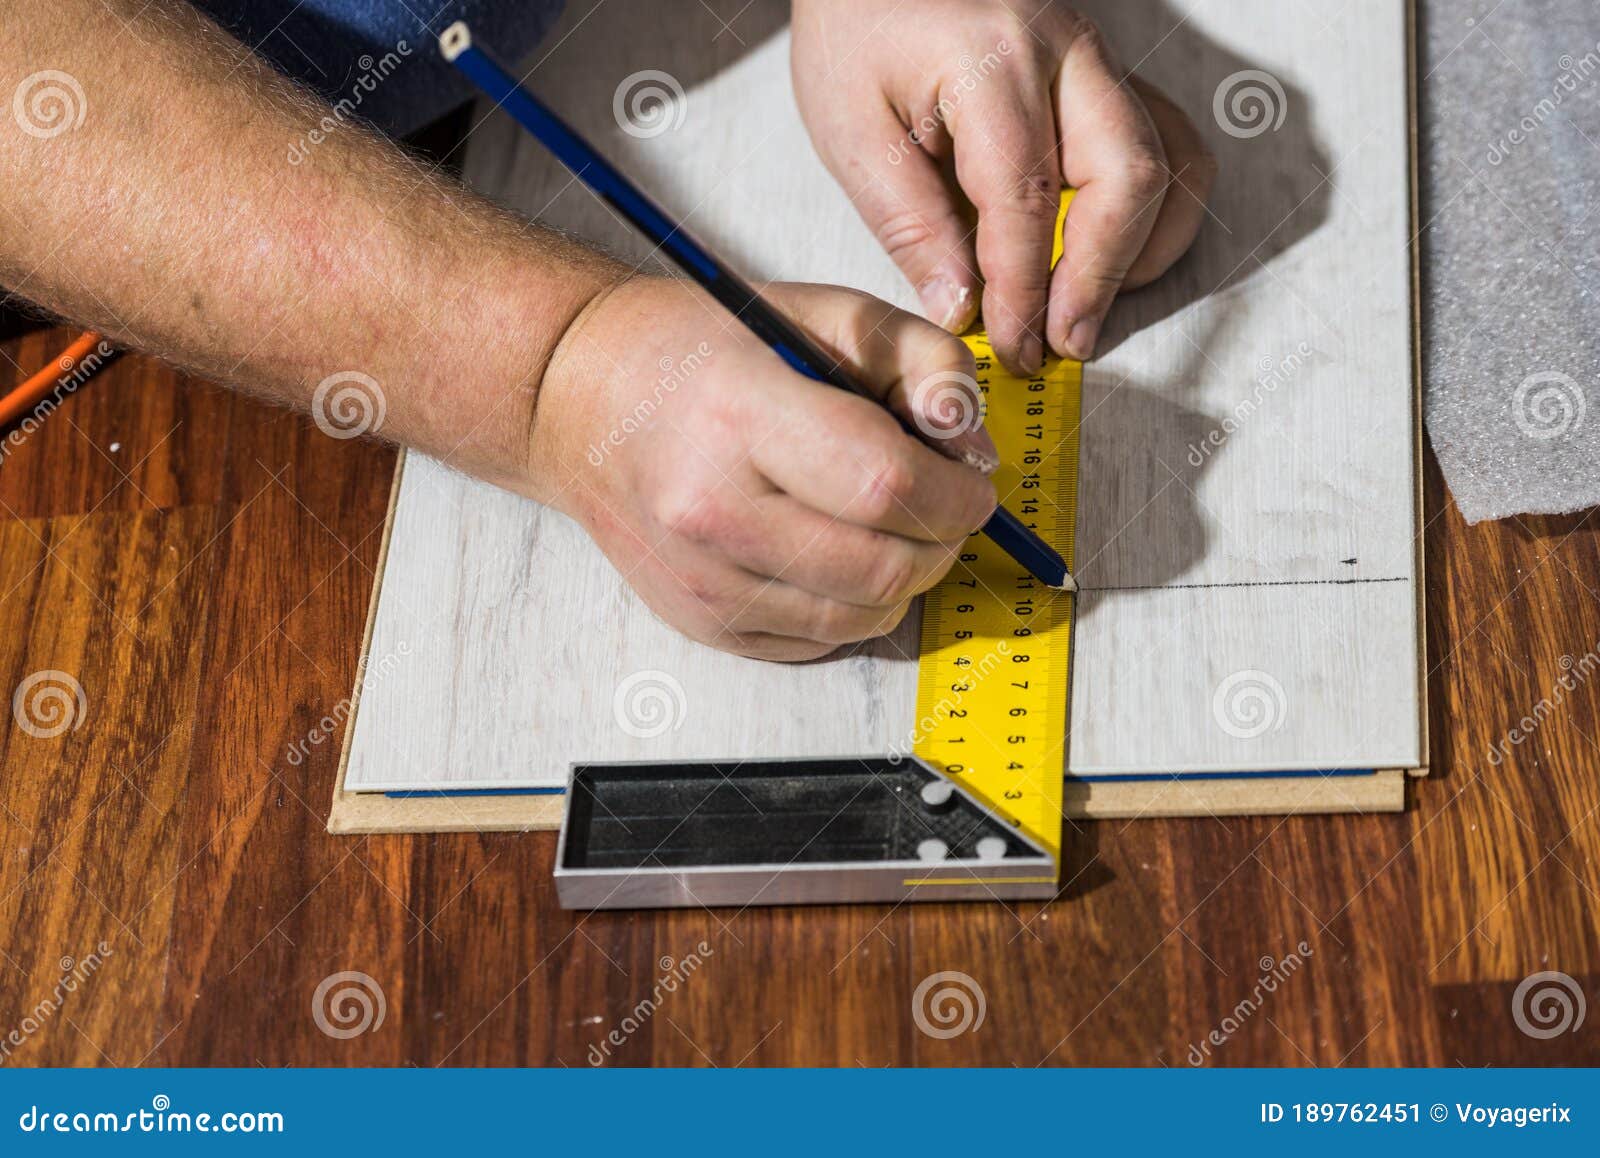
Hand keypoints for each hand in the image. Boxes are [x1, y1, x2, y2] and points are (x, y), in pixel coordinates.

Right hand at [534, 277, 999, 660]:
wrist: (582, 399)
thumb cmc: (701, 348)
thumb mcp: (825, 312)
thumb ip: (922, 362)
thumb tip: (973, 447)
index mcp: (741, 416)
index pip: (886, 486)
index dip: (957, 492)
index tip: (972, 479)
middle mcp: (712, 511)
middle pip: (883, 567)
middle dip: (943, 539)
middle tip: (943, 503)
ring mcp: (703, 580)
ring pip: (862, 617)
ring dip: (906, 577)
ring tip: (890, 523)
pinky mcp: (702, 622)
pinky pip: (821, 641)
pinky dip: (853, 605)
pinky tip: (834, 548)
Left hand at [791, 0, 1216, 373]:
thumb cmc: (857, 23)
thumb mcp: (851, 128)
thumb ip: (908, 223)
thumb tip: (960, 309)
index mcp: (991, 61)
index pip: (1026, 197)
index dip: (1025, 288)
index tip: (1013, 344)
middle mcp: (1065, 51)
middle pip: (1126, 177)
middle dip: (1098, 278)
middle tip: (1059, 343)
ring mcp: (1098, 58)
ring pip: (1169, 161)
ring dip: (1139, 250)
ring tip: (1086, 308)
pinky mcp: (1108, 72)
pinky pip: (1169, 143)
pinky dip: (1155, 211)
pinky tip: (1107, 254)